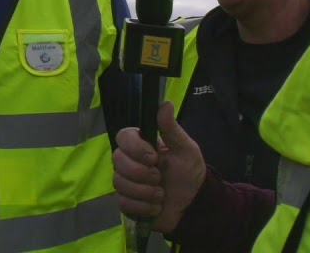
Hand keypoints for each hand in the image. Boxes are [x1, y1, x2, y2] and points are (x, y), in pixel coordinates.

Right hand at [113, 100, 206, 233]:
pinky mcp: (126, 202)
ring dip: (145, 192)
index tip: (154, 157)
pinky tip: (155, 207)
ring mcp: (126, 182)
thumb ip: (171, 129)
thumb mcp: (185, 149)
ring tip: (161, 194)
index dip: (135, 148)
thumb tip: (165, 102)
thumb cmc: (189, 173)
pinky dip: (142, 207)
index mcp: (141, 145)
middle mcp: (129, 161)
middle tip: (159, 178)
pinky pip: (123, 203)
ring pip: (119, 183)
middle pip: (117, 160)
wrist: (193, 204)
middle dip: (141, 173)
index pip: (122, 137)